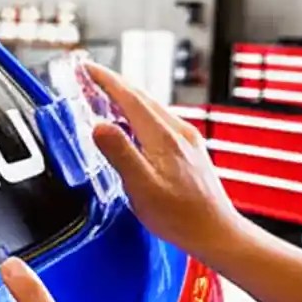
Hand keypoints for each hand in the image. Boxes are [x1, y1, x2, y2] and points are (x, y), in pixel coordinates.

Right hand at [85, 63, 252, 265]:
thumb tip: (98, 126)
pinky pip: (159, 122)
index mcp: (163, 136)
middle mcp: (178, 132)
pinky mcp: (190, 150)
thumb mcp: (141, 187)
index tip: (85, 69)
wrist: (216, 233)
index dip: (104, 80)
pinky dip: (139, 115)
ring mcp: (186, 140)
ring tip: (104, 98)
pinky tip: (132, 127)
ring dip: (126, 99)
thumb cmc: (180, 217)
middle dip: (113, 85)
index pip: (129, 97)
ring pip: (151, 108)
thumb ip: (119, 154)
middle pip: (141, 97)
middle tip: (88, 77)